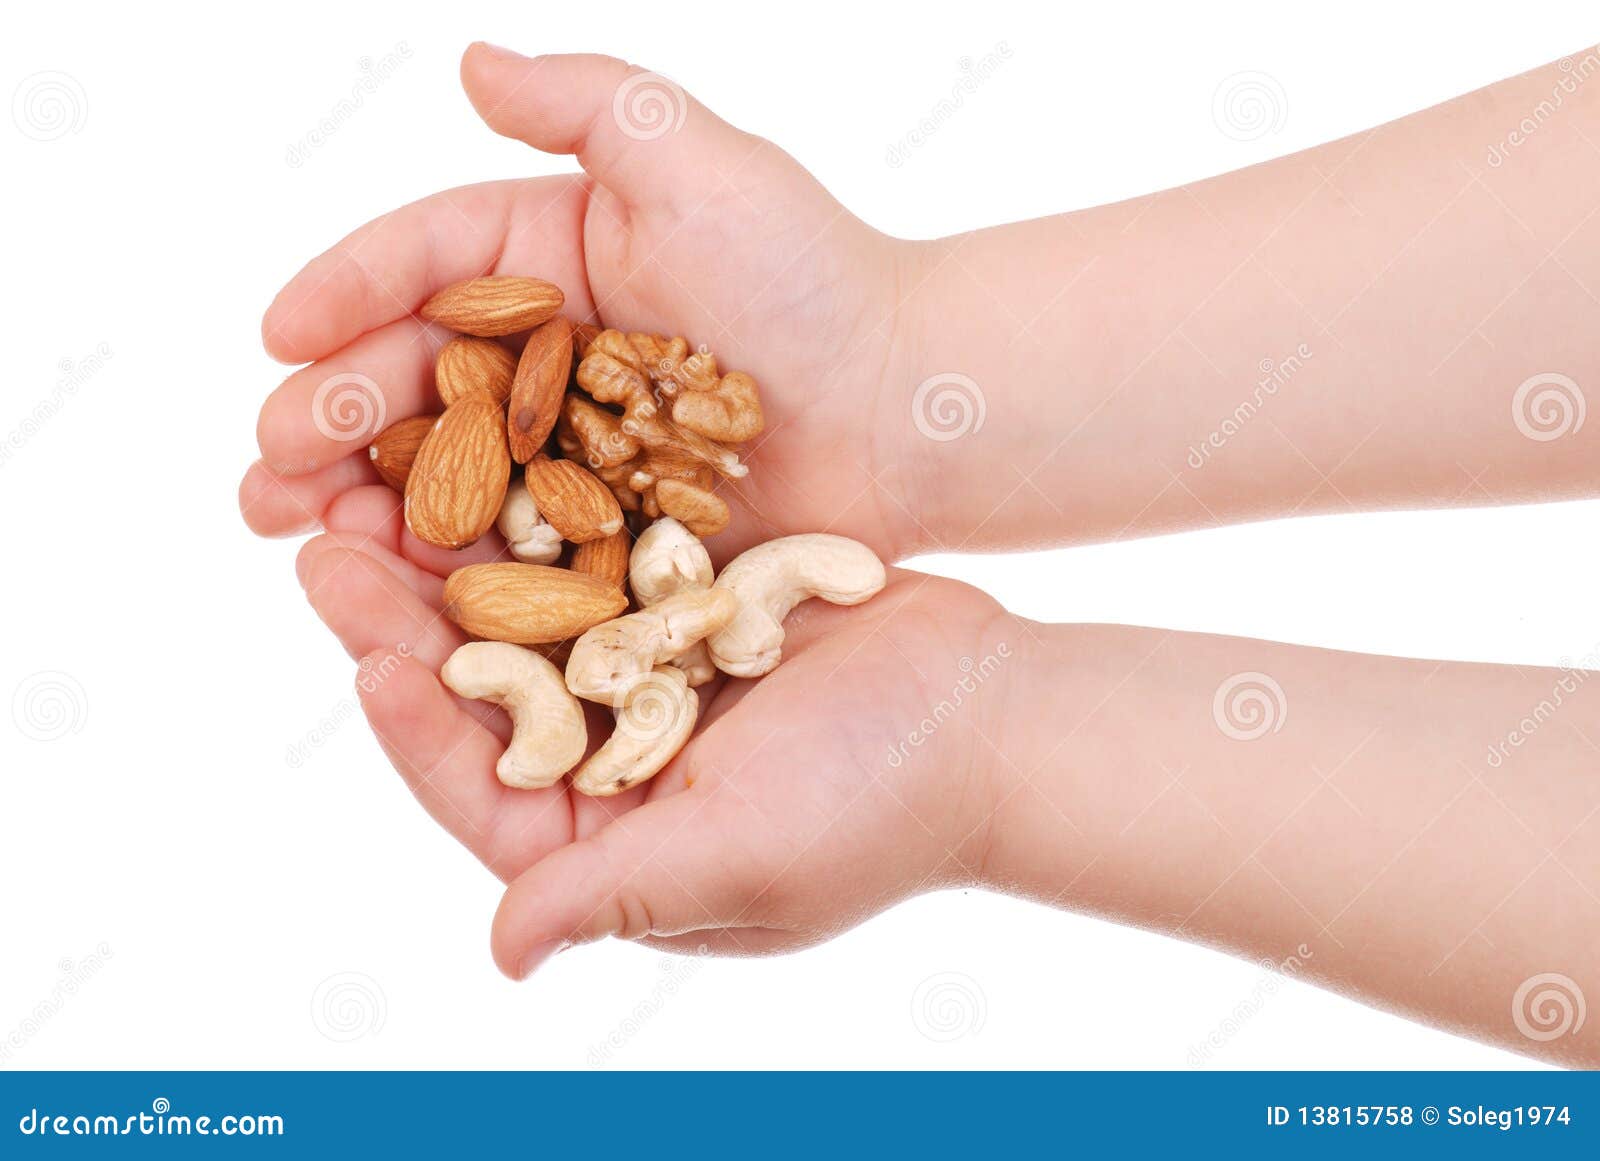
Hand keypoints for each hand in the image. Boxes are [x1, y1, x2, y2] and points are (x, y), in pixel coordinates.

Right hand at [241, 44, 922, 560]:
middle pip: (414, 376)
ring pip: (443, 466)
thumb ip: (588, 105)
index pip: (426, 263)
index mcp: (552, 252)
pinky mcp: (603, 524)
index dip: (345, 292)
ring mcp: (570, 443)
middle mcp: (548, 348)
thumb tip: (467, 61)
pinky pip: (509, 541)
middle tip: (265, 464)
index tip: (277, 332)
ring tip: (290, 528)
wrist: (905, 405)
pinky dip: (443, 561)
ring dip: (361, 497)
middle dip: (330, 416)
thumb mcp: (699, 163)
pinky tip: (383, 579)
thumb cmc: (815, 274)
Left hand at [293, 526, 1014, 976]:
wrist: (995, 712)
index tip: (365, 661)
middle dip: (407, 622)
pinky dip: (546, 505)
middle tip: (329, 545)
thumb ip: (615, 893)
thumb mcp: (745, 857)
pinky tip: (495, 446)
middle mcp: (610, 760)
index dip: (419, 730)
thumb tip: (503, 954)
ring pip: (525, 609)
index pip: (484, 791)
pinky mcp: (681, 604)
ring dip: (456, 551)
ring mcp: (643, 675)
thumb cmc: (884, 806)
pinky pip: (595, 551)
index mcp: (608, 842)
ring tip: (383, 481)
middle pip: (485, 690)